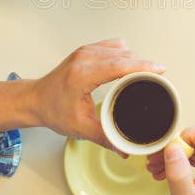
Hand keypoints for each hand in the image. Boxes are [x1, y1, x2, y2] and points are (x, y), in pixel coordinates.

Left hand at [0, 39, 164, 152]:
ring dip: (134, 58)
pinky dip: (124, 54)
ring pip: (120, 47)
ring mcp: (85, 51)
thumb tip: (126, 150)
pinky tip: (129, 65)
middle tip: (158, 77)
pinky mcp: (86, 50)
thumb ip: (106, 138)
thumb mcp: (80, 128)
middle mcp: (84, 58)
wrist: (34, 100)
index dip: (143, 66)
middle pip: (124, 54)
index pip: (119, 65)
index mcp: (82, 75)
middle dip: (143, 64)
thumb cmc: (52, 110)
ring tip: (145, 73)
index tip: (160, 70)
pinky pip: (112, 45)